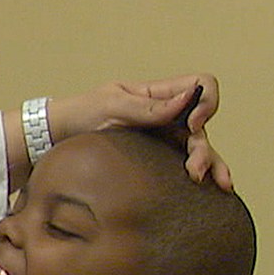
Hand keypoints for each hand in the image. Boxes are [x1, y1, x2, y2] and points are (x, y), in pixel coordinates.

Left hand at [50, 74, 232, 189]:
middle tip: (194, 171)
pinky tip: (214, 190)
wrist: (57, 138)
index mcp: (158, 94)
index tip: (191, 122)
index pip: (201, 85)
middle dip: (204, 148)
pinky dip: (204, 172)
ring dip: (211, 164)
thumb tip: (190, 97)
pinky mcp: (156, 159)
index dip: (205, 100)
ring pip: (199, 148)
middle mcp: (166, 115)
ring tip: (216, 185)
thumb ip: (148, 106)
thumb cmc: (81, 114)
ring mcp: (162, 138)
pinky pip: (184, 164)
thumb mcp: (111, 105)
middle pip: (202, 126)